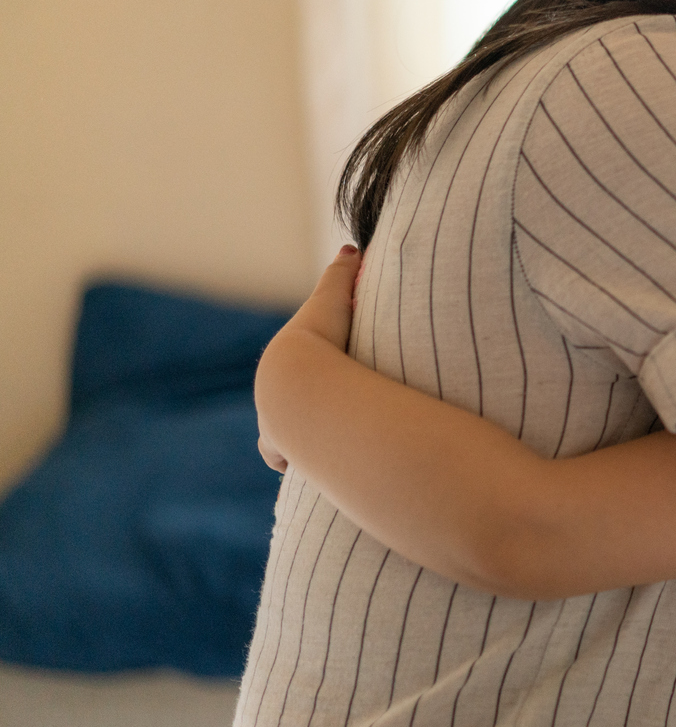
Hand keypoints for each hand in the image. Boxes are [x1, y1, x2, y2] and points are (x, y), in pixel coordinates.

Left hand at [257, 245, 360, 471]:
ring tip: (326, 464)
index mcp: (278, 380)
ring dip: (301, 458)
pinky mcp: (303, 458)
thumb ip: (344, 274)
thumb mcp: (332, 301)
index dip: (285, 398)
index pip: (275, 389)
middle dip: (285, 437)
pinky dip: (320, 474)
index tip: (302, 403)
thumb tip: (352, 248)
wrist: (303, 381)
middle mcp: (274, 416)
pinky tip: (339, 478)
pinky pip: (308, 471)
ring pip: (285, 455)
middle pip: (272, 433)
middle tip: (309, 440)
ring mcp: (286, 441)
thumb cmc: (319, 340)